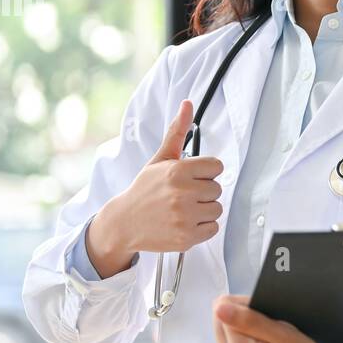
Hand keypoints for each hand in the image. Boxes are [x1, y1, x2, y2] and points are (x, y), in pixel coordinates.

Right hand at [87, 99, 224, 274]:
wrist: (124, 222)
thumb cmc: (145, 189)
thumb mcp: (160, 159)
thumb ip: (177, 132)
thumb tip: (187, 105)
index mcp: (177, 171)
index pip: (217, 166)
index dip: (205, 172)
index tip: (192, 177)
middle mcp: (182, 194)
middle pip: (217, 189)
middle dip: (203, 191)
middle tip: (183, 195)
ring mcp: (184, 217)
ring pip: (217, 209)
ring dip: (204, 210)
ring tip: (183, 209)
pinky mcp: (186, 238)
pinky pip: (213, 229)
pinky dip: (202, 228)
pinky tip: (184, 222)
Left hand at [212, 294, 342, 342]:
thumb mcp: (282, 334)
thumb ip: (249, 320)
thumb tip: (220, 308)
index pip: (224, 310)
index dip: (245, 305)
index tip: (264, 315)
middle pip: (219, 320)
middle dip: (240, 316)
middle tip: (267, 327)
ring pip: (222, 330)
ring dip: (240, 327)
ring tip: (265, 337)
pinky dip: (241, 338)